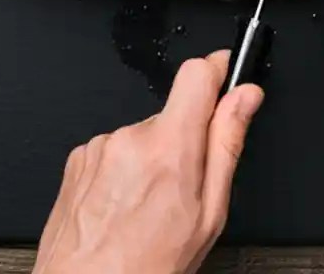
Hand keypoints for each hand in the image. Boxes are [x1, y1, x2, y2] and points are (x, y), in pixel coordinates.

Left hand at [32, 51, 263, 273]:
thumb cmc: (145, 267)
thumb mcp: (208, 213)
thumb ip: (227, 145)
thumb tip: (245, 98)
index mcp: (168, 149)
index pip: (197, 73)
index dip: (218, 70)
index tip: (227, 76)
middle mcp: (129, 139)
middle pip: (172, 113)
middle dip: (184, 141)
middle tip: (183, 189)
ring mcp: (98, 147)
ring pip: (142, 137)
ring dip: (150, 161)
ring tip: (147, 209)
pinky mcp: (78, 159)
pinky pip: (114, 152)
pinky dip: (123, 173)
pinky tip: (123, 209)